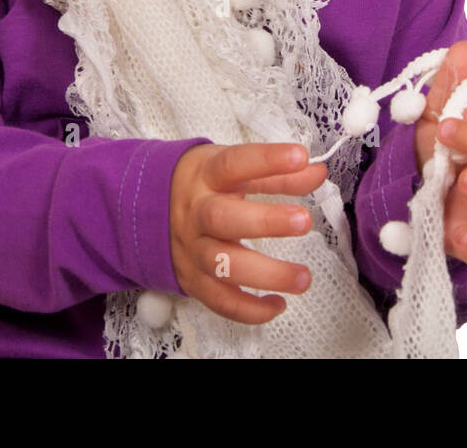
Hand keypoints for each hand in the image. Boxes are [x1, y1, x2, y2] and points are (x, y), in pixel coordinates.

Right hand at [168, 142, 326, 324]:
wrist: (148, 211)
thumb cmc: (204, 186)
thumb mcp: (234, 170)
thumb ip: (277, 174)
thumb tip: (318, 172)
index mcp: (206, 176)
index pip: (234, 164)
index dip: (266, 159)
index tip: (300, 156)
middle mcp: (196, 212)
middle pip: (223, 218)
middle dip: (265, 221)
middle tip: (304, 221)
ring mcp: (192, 249)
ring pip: (222, 265)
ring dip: (265, 274)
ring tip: (303, 278)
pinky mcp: (192, 281)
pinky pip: (219, 301)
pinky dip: (249, 309)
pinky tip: (279, 305)